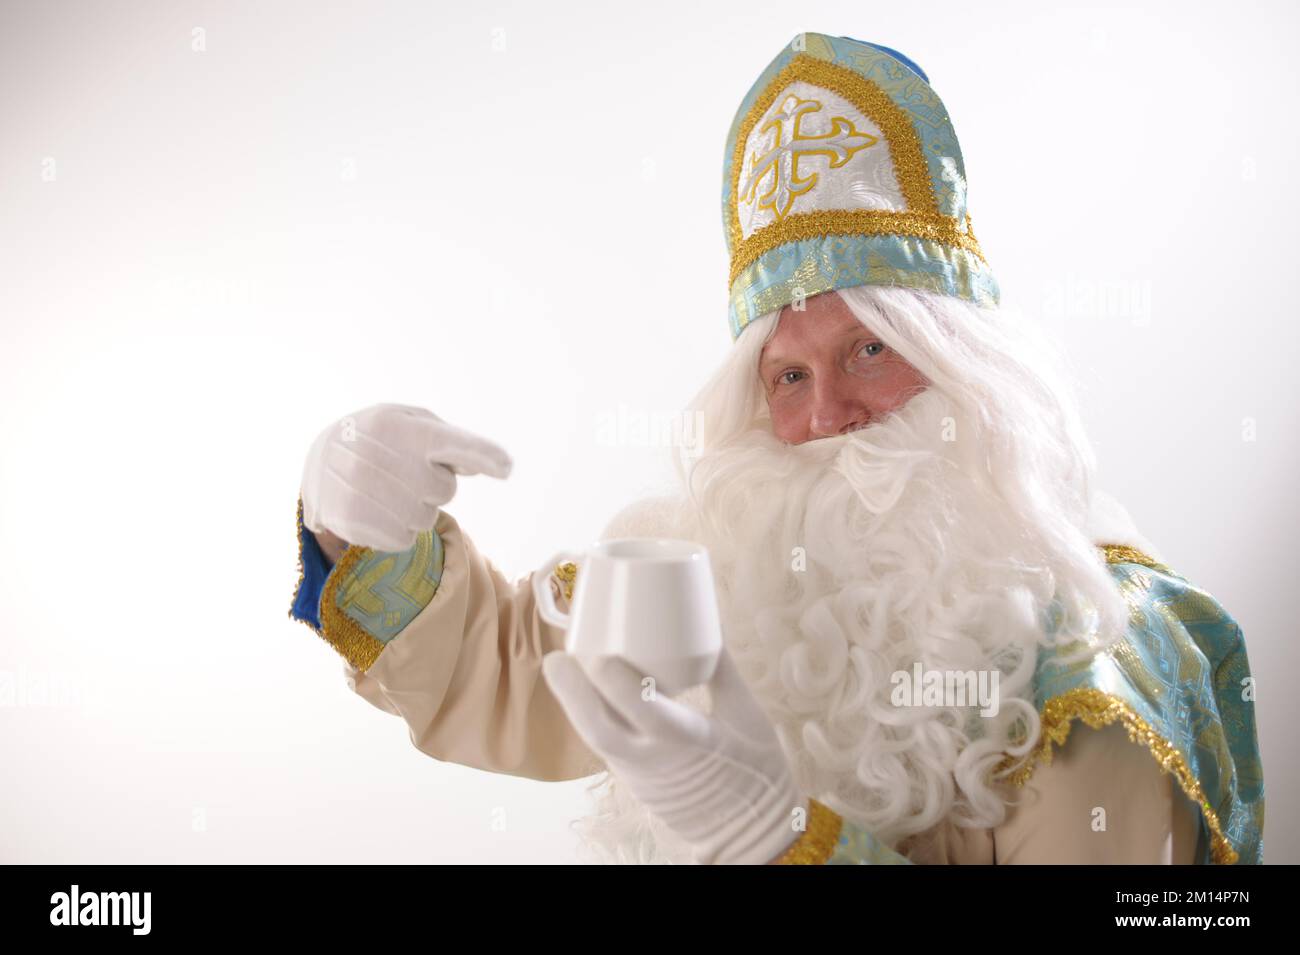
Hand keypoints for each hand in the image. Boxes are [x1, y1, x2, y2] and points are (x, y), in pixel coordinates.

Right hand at [300, 403, 511, 552]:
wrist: (321, 460)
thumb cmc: (382, 438)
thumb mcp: (410, 423)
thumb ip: (448, 442)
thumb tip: (477, 467)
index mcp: (402, 426)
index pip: (450, 441)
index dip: (481, 453)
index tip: (506, 468)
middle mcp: (381, 456)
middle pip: (444, 490)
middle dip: (434, 486)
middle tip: (407, 474)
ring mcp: (364, 490)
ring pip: (425, 519)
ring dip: (415, 510)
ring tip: (387, 491)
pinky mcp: (353, 522)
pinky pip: (404, 540)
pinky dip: (398, 530)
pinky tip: (376, 510)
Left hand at [541, 645, 807, 864]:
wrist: (751, 831)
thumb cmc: (756, 769)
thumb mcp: (747, 713)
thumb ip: (722, 669)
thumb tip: (704, 626)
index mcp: (691, 741)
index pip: (647, 713)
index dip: (617, 685)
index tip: (599, 654)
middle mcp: (657, 762)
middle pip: (601, 731)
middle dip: (572, 694)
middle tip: (556, 658)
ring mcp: (641, 777)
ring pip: (597, 740)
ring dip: (575, 704)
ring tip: (562, 669)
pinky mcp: (635, 783)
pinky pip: (606, 747)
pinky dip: (592, 717)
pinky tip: (585, 693)